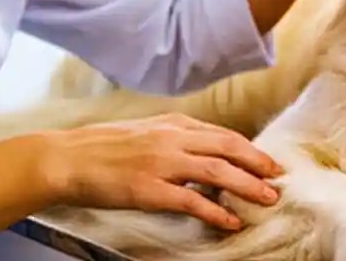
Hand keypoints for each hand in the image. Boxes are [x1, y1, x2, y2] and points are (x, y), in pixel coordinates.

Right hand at [45, 113, 284, 230]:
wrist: (67, 158)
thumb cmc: (102, 147)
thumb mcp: (144, 131)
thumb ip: (173, 138)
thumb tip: (201, 151)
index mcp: (171, 124)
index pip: (221, 134)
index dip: (249, 148)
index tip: (267, 161)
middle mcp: (171, 138)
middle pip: (228, 148)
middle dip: (258, 163)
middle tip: (278, 177)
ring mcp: (161, 163)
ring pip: (218, 171)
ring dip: (247, 185)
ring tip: (267, 198)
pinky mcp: (149, 189)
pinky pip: (192, 200)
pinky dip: (216, 211)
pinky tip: (230, 221)